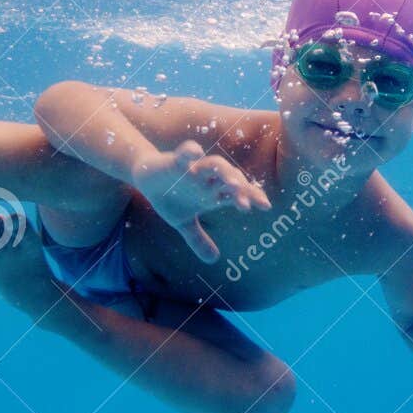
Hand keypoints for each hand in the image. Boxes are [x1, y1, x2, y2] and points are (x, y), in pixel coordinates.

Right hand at [133, 140, 270, 262]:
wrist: (146, 177)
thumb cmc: (170, 197)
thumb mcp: (183, 223)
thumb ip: (198, 239)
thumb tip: (213, 260)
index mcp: (213, 192)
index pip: (238, 193)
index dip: (252, 196)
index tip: (266, 206)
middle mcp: (208, 179)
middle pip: (231, 179)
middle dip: (241, 190)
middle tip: (247, 205)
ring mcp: (193, 169)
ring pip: (215, 165)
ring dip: (225, 173)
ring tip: (234, 183)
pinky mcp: (175, 162)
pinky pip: (185, 154)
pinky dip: (190, 152)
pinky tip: (197, 153)